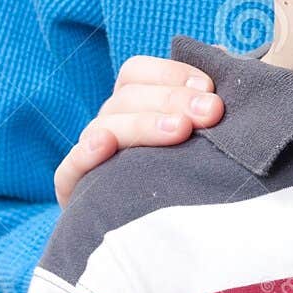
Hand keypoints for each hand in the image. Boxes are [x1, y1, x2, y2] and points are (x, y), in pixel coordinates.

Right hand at [54, 57, 224, 206]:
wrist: (163, 238)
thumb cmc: (187, 172)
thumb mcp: (199, 130)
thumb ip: (205, 95)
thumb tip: (222, 54)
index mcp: (132, 103)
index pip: (137, 72)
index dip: (171, 72)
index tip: (209, 87)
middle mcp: (109, 123)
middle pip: (127, 97)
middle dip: (172, 99)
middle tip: (211, 111)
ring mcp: (90, 155)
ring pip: (104, 127)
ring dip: (142, 124)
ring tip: (180, 131)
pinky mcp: (76, 191)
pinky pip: (70, 169)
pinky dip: (84, 154)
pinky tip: (105, 146)